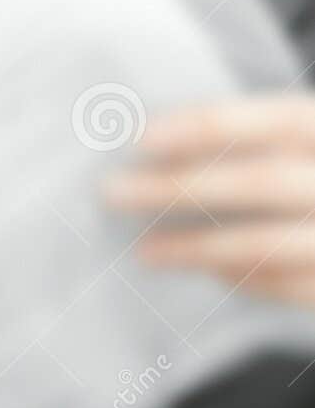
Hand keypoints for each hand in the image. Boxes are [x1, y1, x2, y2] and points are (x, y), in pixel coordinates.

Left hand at [105, 95, 314, 309]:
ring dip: (197, 247)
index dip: (214, 126)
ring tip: (146, 249)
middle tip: (114, 192)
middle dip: (183, 188)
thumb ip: (270, 142)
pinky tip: (204, 269)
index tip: (145, 136)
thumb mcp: (314, 147)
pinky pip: (286, 287)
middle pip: (264, 182)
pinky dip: (240, 277)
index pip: (281, 120)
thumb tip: (171, 145)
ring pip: (267, 244)